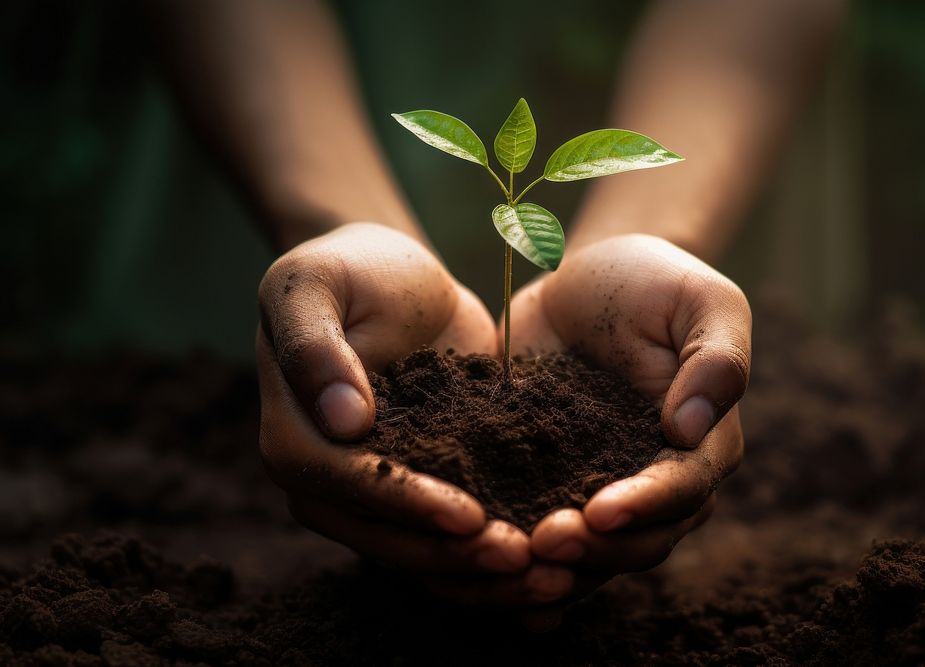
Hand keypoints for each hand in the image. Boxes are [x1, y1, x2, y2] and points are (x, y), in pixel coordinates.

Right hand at [257, 222, 531, 591]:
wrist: (396, 274)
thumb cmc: (348, 268)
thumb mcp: (315, 284)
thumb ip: (315, 344)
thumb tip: (344, 422)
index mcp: (294, 438)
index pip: (343, 485)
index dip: (404, 506)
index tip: (468, 516)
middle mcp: (330, 480)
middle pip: (385, 537)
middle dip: (452, 556)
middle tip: (523, 559)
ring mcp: (381, 490)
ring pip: (422, 552)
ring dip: (480, 574)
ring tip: (548, 577)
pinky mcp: (429, 485)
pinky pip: (455, 535)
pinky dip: (495, 556)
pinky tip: (552, 569)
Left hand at [506, 233, 750, 617]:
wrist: (581, 276)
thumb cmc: (653, 281)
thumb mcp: (701, 300)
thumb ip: (716, 359)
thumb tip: (690, 431)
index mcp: (703, 444)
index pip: (683, 491)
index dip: (645, 508)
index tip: (600, 510)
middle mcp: (655, 479)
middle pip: (639, 539)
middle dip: (596, 550)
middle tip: (544, 542)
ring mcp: (598, 484)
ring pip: (592, 550)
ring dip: (557, 564)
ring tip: (513, 557)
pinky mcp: (546, 479)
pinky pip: (536, 526)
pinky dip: (518, 554)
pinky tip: (479, 561)